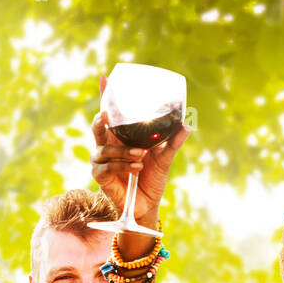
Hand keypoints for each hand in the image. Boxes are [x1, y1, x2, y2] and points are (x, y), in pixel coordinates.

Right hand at [90, 74, 188, 227]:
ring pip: (103, 148)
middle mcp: (109, 145)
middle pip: (97, 127)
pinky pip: (107, 167)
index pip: (111, 113)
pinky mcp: (101, 177)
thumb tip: (186, 126)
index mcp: (121, 136)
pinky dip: (123, 165)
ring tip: (141, 155)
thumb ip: (172, 142)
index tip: (105, 78)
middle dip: (100, 119)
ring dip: (122, 151)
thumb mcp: (164, 158)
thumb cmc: (151, 178)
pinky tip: (137, 167)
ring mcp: (102, 161)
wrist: (147, 204)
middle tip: (106, 115)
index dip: (106, 96)